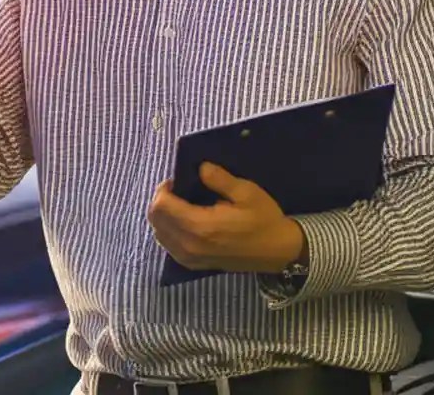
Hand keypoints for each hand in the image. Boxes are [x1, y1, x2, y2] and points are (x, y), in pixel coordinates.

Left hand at [148, 162, 305, 273]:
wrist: (278, 251)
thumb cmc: (264, 220)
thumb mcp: (246, 192)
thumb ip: (219, 179)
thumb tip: (199, 168)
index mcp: (200, 226)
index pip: (161, 206)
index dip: (163, 189)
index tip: (176, 181)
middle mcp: (189, 245)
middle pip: (155, 220)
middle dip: (161, 201)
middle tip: (177, 191)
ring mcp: (190, 258)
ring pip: (159, 234)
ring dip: (163, 217)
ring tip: (180, 205)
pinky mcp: (194, 265)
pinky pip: (168, 246)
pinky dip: (168, 231)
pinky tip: (183, 222)